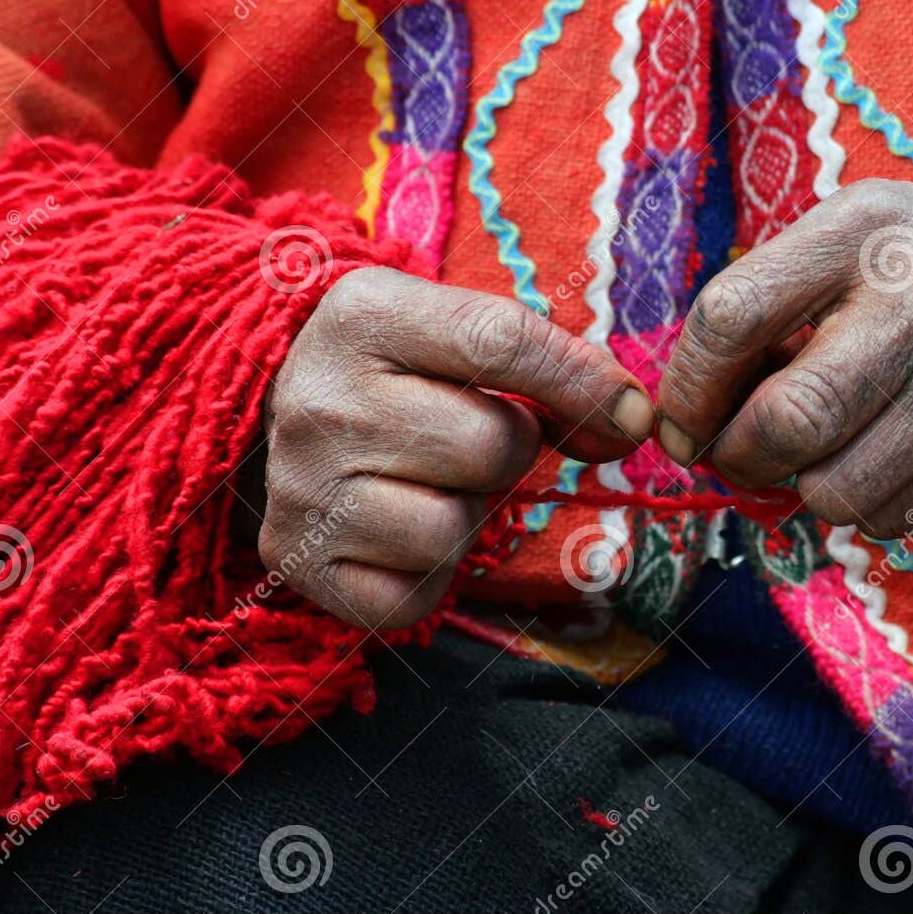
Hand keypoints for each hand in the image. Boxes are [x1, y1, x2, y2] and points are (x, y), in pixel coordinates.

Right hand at [256, 267, 652, 628]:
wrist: (279, 412)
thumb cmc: (401, 369)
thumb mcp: (458, 328)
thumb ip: (551, 359)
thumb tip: (633, 421)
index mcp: (366, 316)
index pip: (504, 342)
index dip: (585, 384)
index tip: (630, 416)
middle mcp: (321, 399)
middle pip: (490, 446)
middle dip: (508, 451)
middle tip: (468, 439)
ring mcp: (302, 486)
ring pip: (451, 530)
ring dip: (466, 516)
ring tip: (430, 484)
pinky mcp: (296, 559)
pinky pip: (412, 597)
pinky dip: (428, 577)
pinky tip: (400, 532)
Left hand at [656, 180, 912, 538]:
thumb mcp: (858, 230)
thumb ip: (773, 294)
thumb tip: (693, 406)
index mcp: (865, 229)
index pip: (733, 315)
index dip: (689, 385)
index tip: (684, 417)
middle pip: (787, 421)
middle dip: (739, 455)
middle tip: (738, 449)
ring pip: (833, 492)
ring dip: (803, 486)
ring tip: (820, 449)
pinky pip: (888, 521)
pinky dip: (865, 506)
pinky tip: (881, 459)